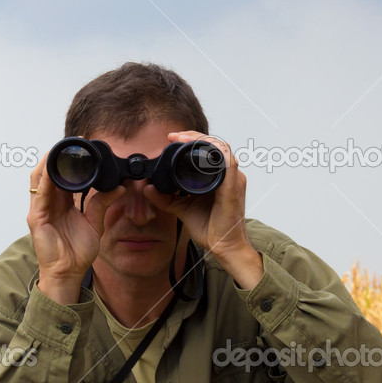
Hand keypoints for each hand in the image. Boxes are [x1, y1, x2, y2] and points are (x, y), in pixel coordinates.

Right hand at [26, 151, 127, 303]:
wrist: (68, 273)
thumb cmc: (78, 251)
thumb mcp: (95, 223)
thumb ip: (103, 203)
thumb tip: (120, 187)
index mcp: (61, 203)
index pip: (62, 176)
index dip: (70, 161)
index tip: (83, 148)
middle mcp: (49, 203)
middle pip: (48, 173)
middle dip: (58, 156)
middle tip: (73, 143)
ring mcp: (41, 209)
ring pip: (39, 179)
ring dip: (48, 162)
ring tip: (59, 148)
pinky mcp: (36, 218)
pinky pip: (39, 194)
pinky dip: (45, 179)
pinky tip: (51, 168)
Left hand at [143, 131, 263, 289]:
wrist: (225, 247)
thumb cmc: (211, 228)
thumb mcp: (182, 209)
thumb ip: (166, 198)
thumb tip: (147, 188)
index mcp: (220, 178)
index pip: (209, 150)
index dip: (192, 140)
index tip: (172, 138)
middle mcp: (230, 175)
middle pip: (215, 144)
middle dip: (194, 136)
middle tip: (174, 136)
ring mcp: (234, 180)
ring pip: (222, 148)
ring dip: (202, 139)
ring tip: (182, 138)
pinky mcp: (233, 187)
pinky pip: (228, 162)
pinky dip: (213, 152)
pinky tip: (198, 149)